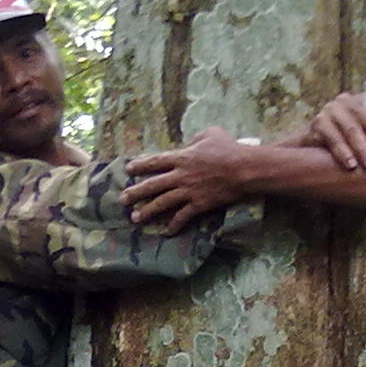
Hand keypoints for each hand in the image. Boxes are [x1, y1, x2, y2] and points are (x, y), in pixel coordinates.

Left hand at [124, 127, 245, 234]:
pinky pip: (183, 216)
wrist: (243, 169)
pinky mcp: (199, 204)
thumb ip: (194, 139)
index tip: (128, 169)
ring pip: (162, 202)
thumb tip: (187, 144)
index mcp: (181, 157)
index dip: (140, 165)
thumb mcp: (210, 133)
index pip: (155, 161)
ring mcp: (189, 191)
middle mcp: (180, 175)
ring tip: (135, 218)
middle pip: (153, 184)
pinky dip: (174, 225)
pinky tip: (166, 232)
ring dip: (147, 211)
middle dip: (135, 192)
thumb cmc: (229, 148)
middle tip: (122, 199)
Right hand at [306, 92, 365, 170]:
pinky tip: (350, 165)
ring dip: (362, 148)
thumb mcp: (364, 137)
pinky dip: (342, 152)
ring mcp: (329, 111)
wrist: (311, 147)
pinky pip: (332, 138)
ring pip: (351, 129)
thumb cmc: (344, 143)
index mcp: (360, 103)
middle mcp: (345, 102)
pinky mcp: (316, 124)